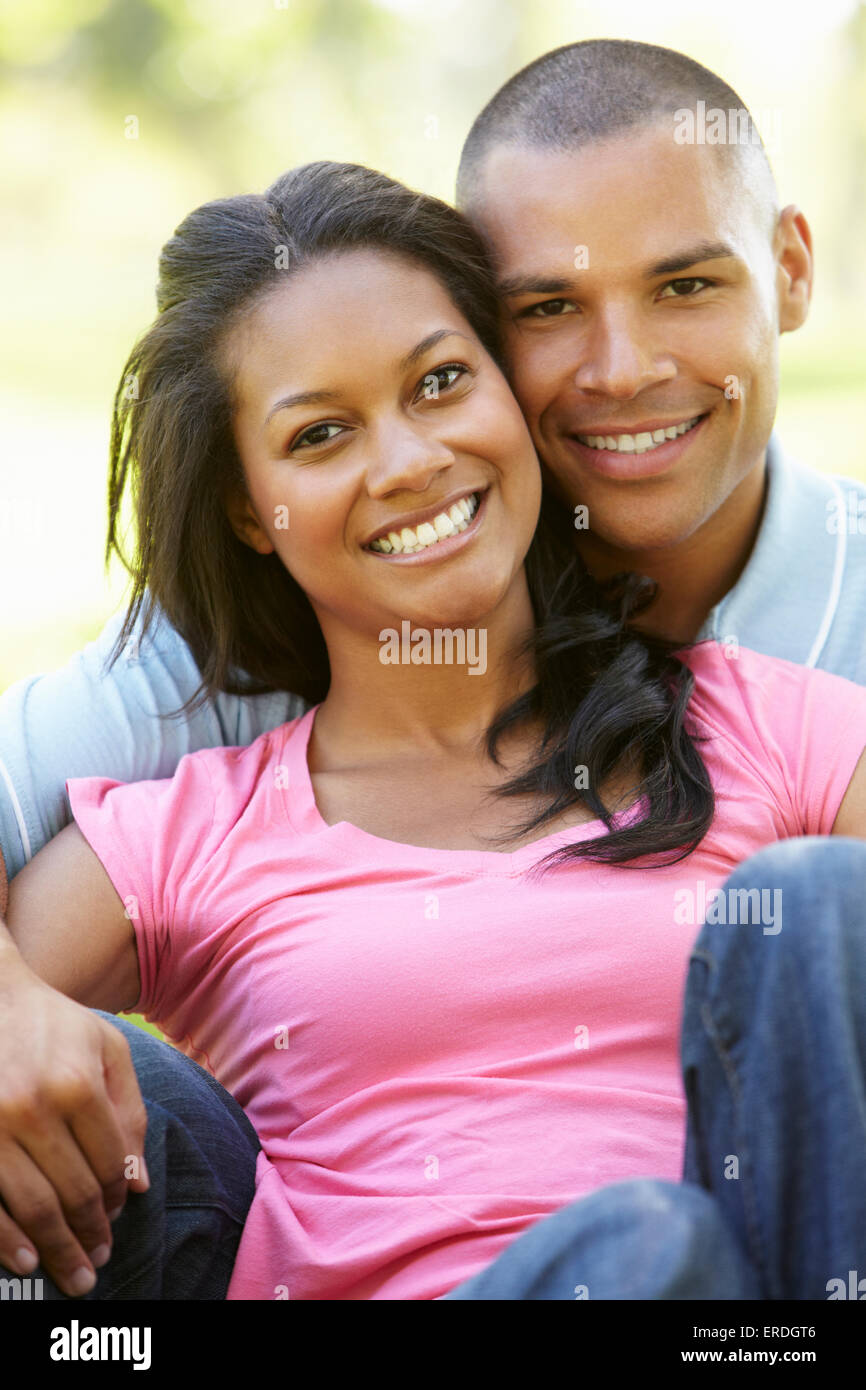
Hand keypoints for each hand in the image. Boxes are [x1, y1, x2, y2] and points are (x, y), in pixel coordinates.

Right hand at [0, 953, 148, 1295]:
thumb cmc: (54, 1024)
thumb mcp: (107, 1049)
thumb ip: (130, 1112)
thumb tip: (138, 1184)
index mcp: (77, 1085)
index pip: (109, 1163)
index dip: (118, 1196)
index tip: (119, 1213)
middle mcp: (34, 1108)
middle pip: (74, 1192)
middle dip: (92, 1235)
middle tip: (98, 1261)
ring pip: (34, 1207)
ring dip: (57, 1248)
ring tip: (74, 1272)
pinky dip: (5, 1240)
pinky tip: (25, 1259)